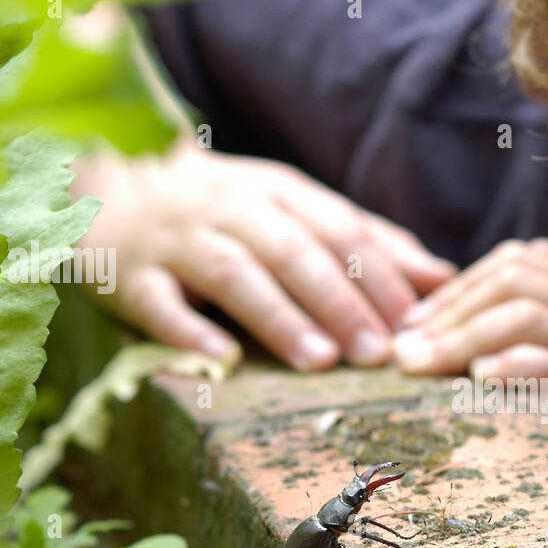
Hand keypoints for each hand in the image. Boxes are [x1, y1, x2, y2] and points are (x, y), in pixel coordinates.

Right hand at [68, 139, 459, 369]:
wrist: (105, 186)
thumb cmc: (222, 210)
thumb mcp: (293, 210)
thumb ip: (366, 242)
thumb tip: (443, 277)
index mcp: (277, 192)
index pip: (341, 229)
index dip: (381, 275)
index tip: (418, 322)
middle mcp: (230, 208)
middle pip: (294, 251)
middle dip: (340, 301)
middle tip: (379, 353)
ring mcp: (178, 240)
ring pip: (234, 273)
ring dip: (279, 317)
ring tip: (321, 361)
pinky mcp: (131, 275)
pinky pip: (160, 304)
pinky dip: (190, 332)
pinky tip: (225, 361)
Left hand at [391, 238, 547, 451]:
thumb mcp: (519, 369)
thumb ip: (485, 332)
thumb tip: (413, 324)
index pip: (516, 262)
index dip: (456, 288)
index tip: (410, 326)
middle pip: (519, 282)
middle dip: (451, 313)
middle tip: (404, 352)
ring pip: (534, 316)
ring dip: (464, 338)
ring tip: (421, 367)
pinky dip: (516, 367)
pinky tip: (477, 380)